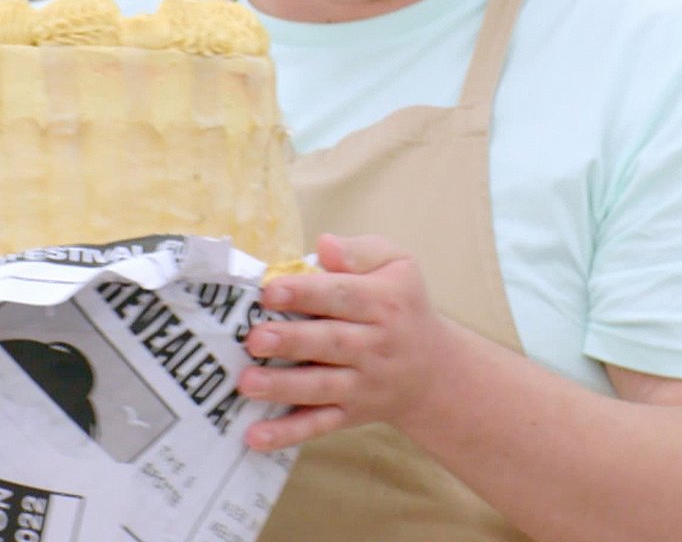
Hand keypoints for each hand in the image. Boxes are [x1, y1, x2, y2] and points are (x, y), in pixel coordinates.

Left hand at [240, 233, 449, 450]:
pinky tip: (255, 436)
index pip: (342, 296)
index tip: (270, 291)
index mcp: (383, 302)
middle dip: (291, 341)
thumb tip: (325, 244)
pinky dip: (288, 434)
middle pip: (330, 343)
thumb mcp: (397, 264)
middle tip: (255, 338)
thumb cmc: (402, 304)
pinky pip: (319, 425)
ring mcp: (362, 384)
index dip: (306, 293)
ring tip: (247, 382)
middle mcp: (374, 345)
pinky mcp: (350, 414)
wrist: (434, 370)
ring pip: (322, 387)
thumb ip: (360, 252)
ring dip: (283, 387)